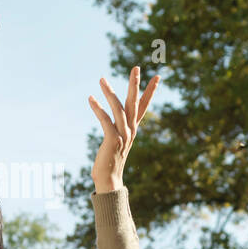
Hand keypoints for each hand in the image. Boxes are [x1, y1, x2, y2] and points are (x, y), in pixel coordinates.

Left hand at [89, 66, 159, 191]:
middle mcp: (130, 130)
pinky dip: (98, 109)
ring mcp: (123, 135)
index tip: (157, 76)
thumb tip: (115, 122)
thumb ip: (118, 130)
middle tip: (136, 67)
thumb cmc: (110, 161)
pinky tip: (91, 98)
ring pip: (118, 109)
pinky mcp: (112, 140)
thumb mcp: (117, 142)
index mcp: (133, 129)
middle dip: (135, 85)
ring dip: (110, 93)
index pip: (143, 106)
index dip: (150, 91)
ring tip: (101, 79)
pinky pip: (105, 120)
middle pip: (134, 103)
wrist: (109, 181)